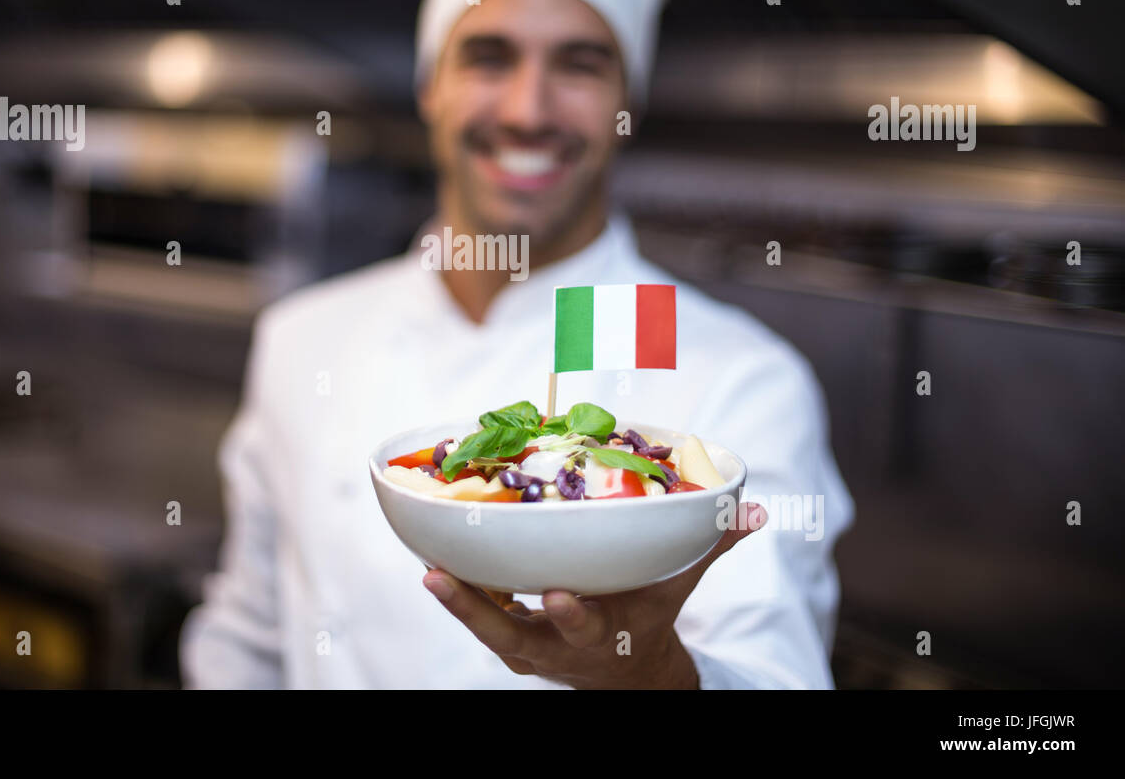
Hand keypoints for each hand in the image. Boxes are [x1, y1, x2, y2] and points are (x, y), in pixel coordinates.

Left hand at [422, 501, 767, 688]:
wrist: (624, 667)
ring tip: (423, 563)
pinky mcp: (504, 635)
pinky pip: (473, 610)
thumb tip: (757, 511)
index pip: (582, 627)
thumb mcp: (677, 589)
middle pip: (506, 633)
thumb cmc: (648, 616)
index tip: (556, 593)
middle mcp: (552, 646)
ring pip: (479, 624)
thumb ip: (710, 547)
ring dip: (451, 597)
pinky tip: (429, 549)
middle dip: (473, 611)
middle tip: (438, 578)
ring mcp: (522, 646)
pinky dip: (455, 587)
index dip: (568, 613)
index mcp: (598, 632)